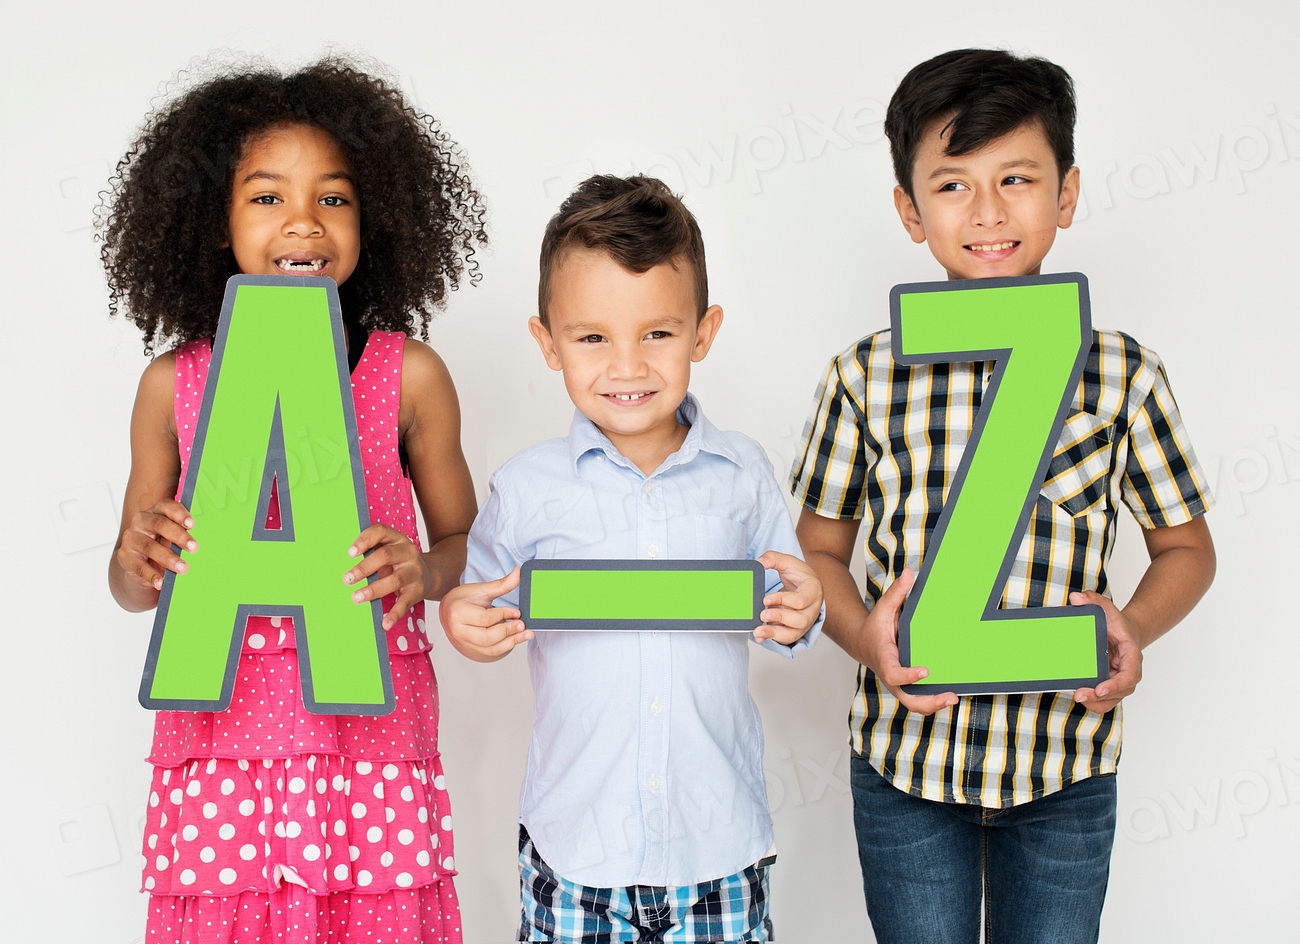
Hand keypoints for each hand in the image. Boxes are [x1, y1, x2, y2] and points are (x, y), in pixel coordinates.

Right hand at [115, 500, 196, 591]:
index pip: (167, 506)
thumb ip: (184, 534)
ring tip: (183, 568)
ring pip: (150, 547)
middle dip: (179, 536)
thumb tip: (201, 543)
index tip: (192, 524)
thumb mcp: (173, 536)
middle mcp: (141, 521)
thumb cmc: (163, 544)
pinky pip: (139, 566)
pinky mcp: (124, 556)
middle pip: (160, 524)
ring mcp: (131, 538)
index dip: (179, 513)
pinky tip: (161, 582)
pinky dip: (152, 575)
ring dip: (168, 558)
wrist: (140, 563)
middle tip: (194, 548)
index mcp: (156, 511)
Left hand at [344, 524, 430, 629]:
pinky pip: (405, 603)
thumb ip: (369, 552)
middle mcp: (408, 553)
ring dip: (374, 590)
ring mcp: (414, 572)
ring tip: (356, 598)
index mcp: (397, 539)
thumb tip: (338, 564)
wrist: (431, 574)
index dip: (365, 540)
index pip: (381, 532)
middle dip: (364, 567)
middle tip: (347, 579)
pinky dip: (394, 614)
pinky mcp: (417, 591)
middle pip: (386, 555)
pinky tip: (385, 623)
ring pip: (394, 580)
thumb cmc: (398, 562)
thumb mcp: (388, 550)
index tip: (350, 553)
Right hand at [438, 567, 532, 661]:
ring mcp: (465, 643)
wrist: (450, 611)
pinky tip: (517, 639)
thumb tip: (518, 573)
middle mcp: (459, 631)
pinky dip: (506, 646)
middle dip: (507, 631)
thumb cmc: (464, 599)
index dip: (503, 615)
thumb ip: (501, 584)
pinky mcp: (472, 650)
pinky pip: (492, 652)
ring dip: (511, 642)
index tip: (517, 612)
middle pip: (486, 637)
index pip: (484, 618)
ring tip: (526, 634)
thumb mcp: (481, 589)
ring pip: (491, 648)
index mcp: (458, 613)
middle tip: (522, 624)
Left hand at [754, 551, 823, 645]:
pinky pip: (786, 639)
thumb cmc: (799, 575)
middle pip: (801, 620)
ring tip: (758, 631)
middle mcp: (812, 609)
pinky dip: (772, 638)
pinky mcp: (795, 629)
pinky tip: (760, 636)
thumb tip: (758, 562)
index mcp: (813, 591)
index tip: (766, 599)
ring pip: (794, 634)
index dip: (783, 601)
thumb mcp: (788, 562)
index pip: (801, 600)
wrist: (804, 585)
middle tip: (762, 614)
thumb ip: (773, 558)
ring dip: (775, 633)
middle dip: (780, 618)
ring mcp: (805, 622)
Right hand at [858, 568, 958, 714]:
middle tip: (949, 696)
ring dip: (933, 704)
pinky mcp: (906, 686)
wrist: (862, 642)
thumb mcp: (883, 608)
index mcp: (884, 658)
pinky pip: (918, 698)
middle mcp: (891, 675)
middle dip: (928, 702)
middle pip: (907, 698)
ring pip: (914, 703)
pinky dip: (932, 700)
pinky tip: (949, 693)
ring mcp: (899, 684)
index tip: (925, 671)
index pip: (894, 674)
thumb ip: (896, 592)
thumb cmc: (875, 627)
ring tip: (953, 698)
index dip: (908, 676)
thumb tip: (910, 572)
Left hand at [1070, 591, 1141, 713]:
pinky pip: (1106, 700)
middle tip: (1080, 693)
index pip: (1129, 675)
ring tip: (1078, 696)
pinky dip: (1095, 703)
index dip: (1116, 684)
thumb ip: (1093, 599)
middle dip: (1101, 696)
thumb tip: (1075, 597)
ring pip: (1113, 699)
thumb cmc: (1115, 623)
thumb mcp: (1106, 607)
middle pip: (1120, 690)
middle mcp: (1129, 671)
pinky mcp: (1111, 685)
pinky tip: (1080, 697)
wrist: (1122, 632)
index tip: (1100, 688)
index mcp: (1131, 655)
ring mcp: (1120, 680)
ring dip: (1096, 702)